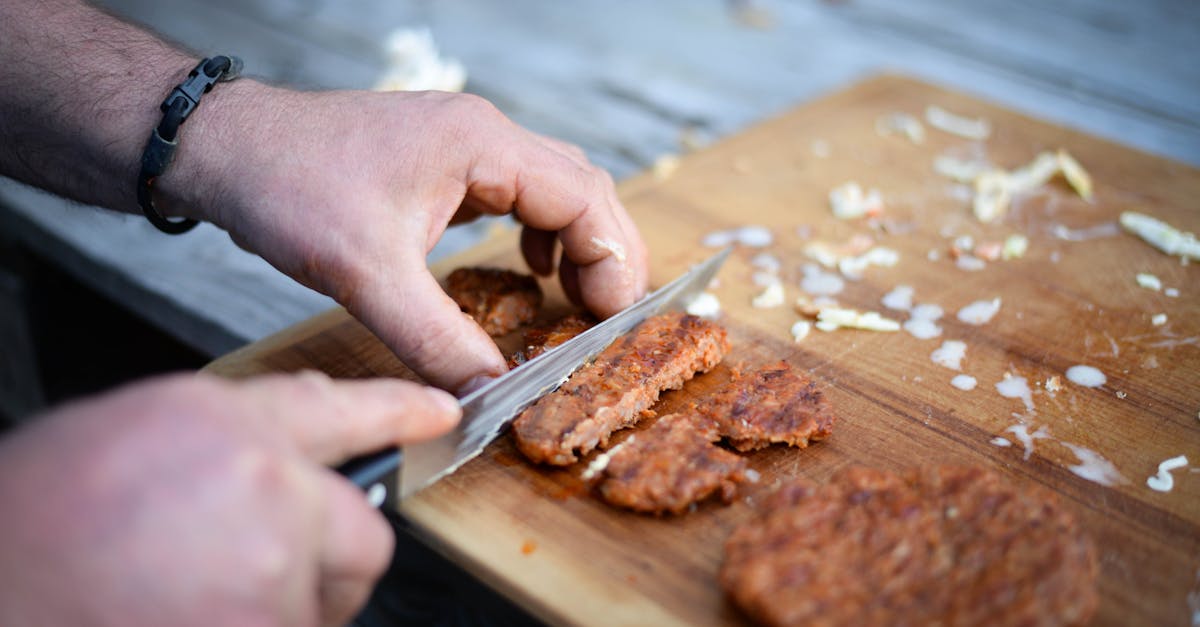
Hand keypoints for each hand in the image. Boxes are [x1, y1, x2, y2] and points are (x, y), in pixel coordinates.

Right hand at [0, 371, 459, 625]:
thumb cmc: (26, 536)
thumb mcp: (123, 445)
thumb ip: (217, 449)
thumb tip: (266, 464)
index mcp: (217, 423)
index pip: (335, 408)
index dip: (396, 412)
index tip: (440, 414)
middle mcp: (263, 483)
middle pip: (361, 530)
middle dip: (327, 560)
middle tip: (256, 580)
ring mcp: (273, 563)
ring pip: (323, 600)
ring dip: (273, 610)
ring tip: (181, 603)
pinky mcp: (271, 625)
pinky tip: (180, 619)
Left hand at [162, 85, 648, 394]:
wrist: (226, 149)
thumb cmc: (289, 186)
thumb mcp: (367, 276)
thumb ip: (437, 339)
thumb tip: (487, 392)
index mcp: (481, 145)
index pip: (584, 197)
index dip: (611, 261)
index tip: (610, 320)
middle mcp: (482, 135)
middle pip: (583, 187)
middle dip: (605, 253)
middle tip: (604, 318)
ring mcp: (463, 144)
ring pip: (554, 186)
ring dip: (576, 240)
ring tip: (576, 297)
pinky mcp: (442, 161)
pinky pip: (516, 192)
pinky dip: (538, 231)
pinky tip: (527, 265)